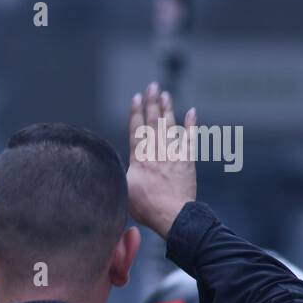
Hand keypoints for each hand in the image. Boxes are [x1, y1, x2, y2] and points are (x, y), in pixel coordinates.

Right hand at [126, 81, 195, 239]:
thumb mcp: (123, 190)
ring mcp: (173, 155)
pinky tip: (191, 112)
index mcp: (140, 159)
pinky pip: (190, 140)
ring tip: (165, 94)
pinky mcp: (187, 162)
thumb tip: (110, 164)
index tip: (136, 97)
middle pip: (154, 122)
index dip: (136, 112)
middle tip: (152, 86)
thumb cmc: (145, 207)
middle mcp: (157, 152)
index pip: (137, 130)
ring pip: (170, 127)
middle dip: (152, 103)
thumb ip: (119, 173)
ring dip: (168, 109)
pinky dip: (191, 125)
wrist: (172, 215)